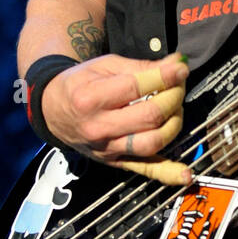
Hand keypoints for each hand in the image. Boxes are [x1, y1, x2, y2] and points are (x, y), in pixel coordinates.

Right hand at [40, 53, 191, 185]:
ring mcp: (107, 149)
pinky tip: (185, 174)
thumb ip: (141, 66)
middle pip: (149, 116)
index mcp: (90, 99)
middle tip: (178, 85)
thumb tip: (176, 64)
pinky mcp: (116, 162)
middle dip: (173, 97)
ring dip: (174, 123)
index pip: (137, 88)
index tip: (181, 68)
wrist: (52, 110)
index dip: (166, 76)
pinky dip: (168, 173)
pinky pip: (145, 170)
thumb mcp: (104, 66)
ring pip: (152, 142)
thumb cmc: (79, 84)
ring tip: (175, 109)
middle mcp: (98, 128)